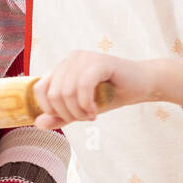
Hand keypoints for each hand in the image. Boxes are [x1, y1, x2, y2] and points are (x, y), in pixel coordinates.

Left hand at [32, 51, 158, 127]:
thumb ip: (60, 116)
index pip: (39, 89)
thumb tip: (38, 123)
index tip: (70, 118)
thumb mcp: (81, 109)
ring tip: (92, 115)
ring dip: (79, 111)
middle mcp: (70, 59)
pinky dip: (87, 104)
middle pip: (53, 94)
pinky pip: (83, 86)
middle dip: (67, 114)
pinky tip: (96, 110)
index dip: (50, 110)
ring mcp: (84, 58)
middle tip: (85, 118)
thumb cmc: (112, 95)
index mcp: (62, 67)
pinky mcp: (99, 62)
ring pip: (66, 92)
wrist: (143, 84)